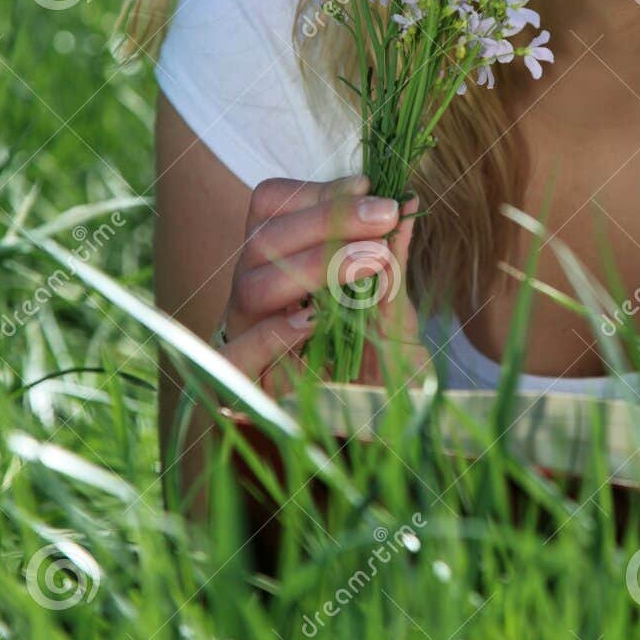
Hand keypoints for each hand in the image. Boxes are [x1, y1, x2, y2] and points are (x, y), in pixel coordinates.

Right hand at [215, 173, 425, 397]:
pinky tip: (310, 322)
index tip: (369, 185)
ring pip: (249, 285)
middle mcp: (254, 300)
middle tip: (384, 217)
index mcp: (280, 270)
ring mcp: (241, 343)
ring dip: (311, 264)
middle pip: (262, 238)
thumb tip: (407, 204)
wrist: (358, 453)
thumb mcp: (391, 318)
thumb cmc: (374, 380)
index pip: (270, 208)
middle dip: (327, 218)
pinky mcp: (239, 393)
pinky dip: (269, 335)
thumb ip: (391, 268)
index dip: (316, 192)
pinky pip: (233, 358)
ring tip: (368, 263)